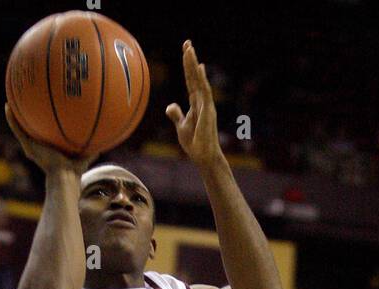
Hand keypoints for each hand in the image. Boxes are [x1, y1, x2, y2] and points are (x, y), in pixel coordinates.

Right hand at [4, 104, 91, 175]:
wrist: (64, 176)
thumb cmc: (74, 172)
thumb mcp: (85, 157)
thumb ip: (91, 151)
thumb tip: (102, 146)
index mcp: (49, 149)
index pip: (44, 134)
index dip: (42, 124)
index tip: (41, 113)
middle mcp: (39, 147)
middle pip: (31, 130)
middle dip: (28, 118)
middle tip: (24, 102)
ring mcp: (32, 147)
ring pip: (20, 128)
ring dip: (14, 116)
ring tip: (9, 101)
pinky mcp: (28, 147)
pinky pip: (17, 130)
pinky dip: (11, 119)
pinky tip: (7, 106)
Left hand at [166, 40, 222, 168]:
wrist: (203, 156)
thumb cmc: (194, 143)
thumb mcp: (181, 126)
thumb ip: (177, 114)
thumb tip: (170, 106)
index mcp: (196, 103)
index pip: (191, 80)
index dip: (188, 67)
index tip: (186, 52)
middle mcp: (202, 100)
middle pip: (195, 76)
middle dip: (190, 59)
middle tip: (187, 43)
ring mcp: (206, 104)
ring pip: (199, 80)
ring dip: (194, 65)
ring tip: (189, 49)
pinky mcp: (208, 110)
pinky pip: (205, 91)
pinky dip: (202, 79)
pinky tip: (199, 67)